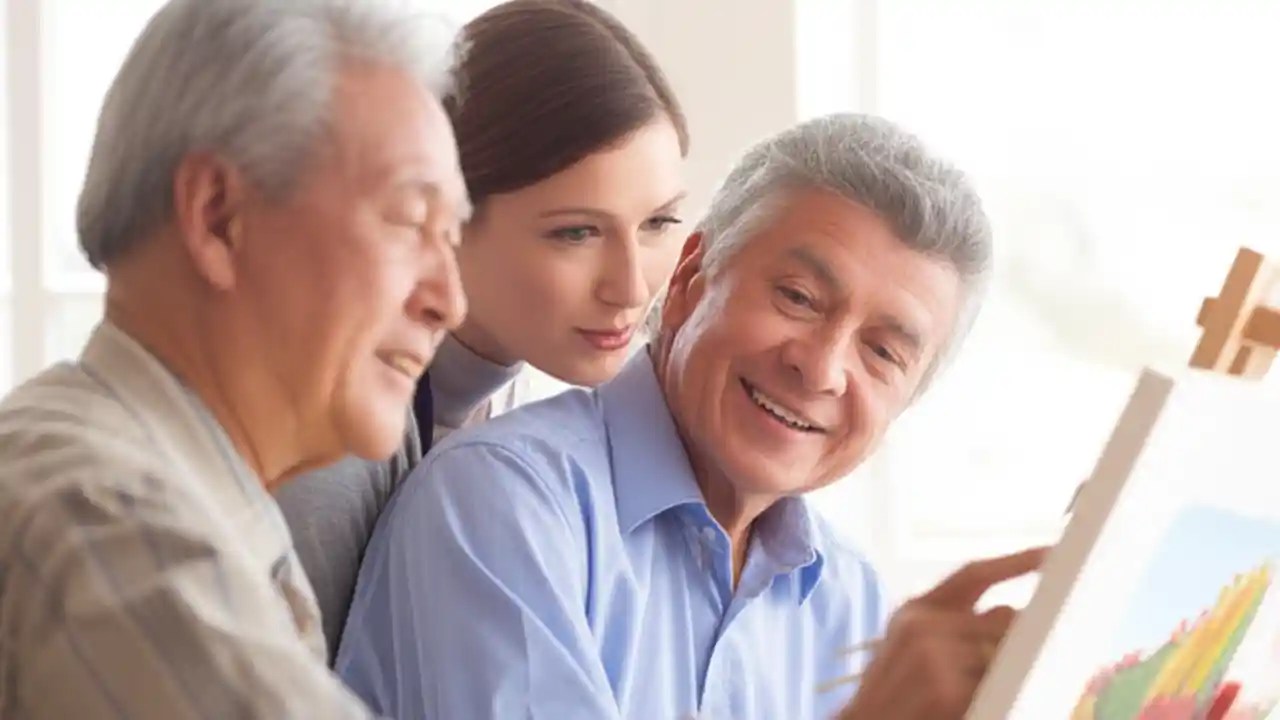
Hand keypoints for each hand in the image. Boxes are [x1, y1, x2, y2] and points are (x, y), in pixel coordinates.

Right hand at [838, 547, 1046, 719]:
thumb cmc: (894, 692)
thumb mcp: (914, 647)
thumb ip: (958, 626)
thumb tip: (1012, 613)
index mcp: (916, 610)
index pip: (973, 575)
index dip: (1014, 562)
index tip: (1050, 553)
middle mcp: (922, 625)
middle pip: (1002, 617)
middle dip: (1024, 636)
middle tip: (1044, 649)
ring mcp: (933, 657)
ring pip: (1005, 654)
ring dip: (1012, 671)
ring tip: (1002, 685)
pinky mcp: (946, 691)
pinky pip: (997, 686)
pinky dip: (1003, 695)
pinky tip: (991, 701)